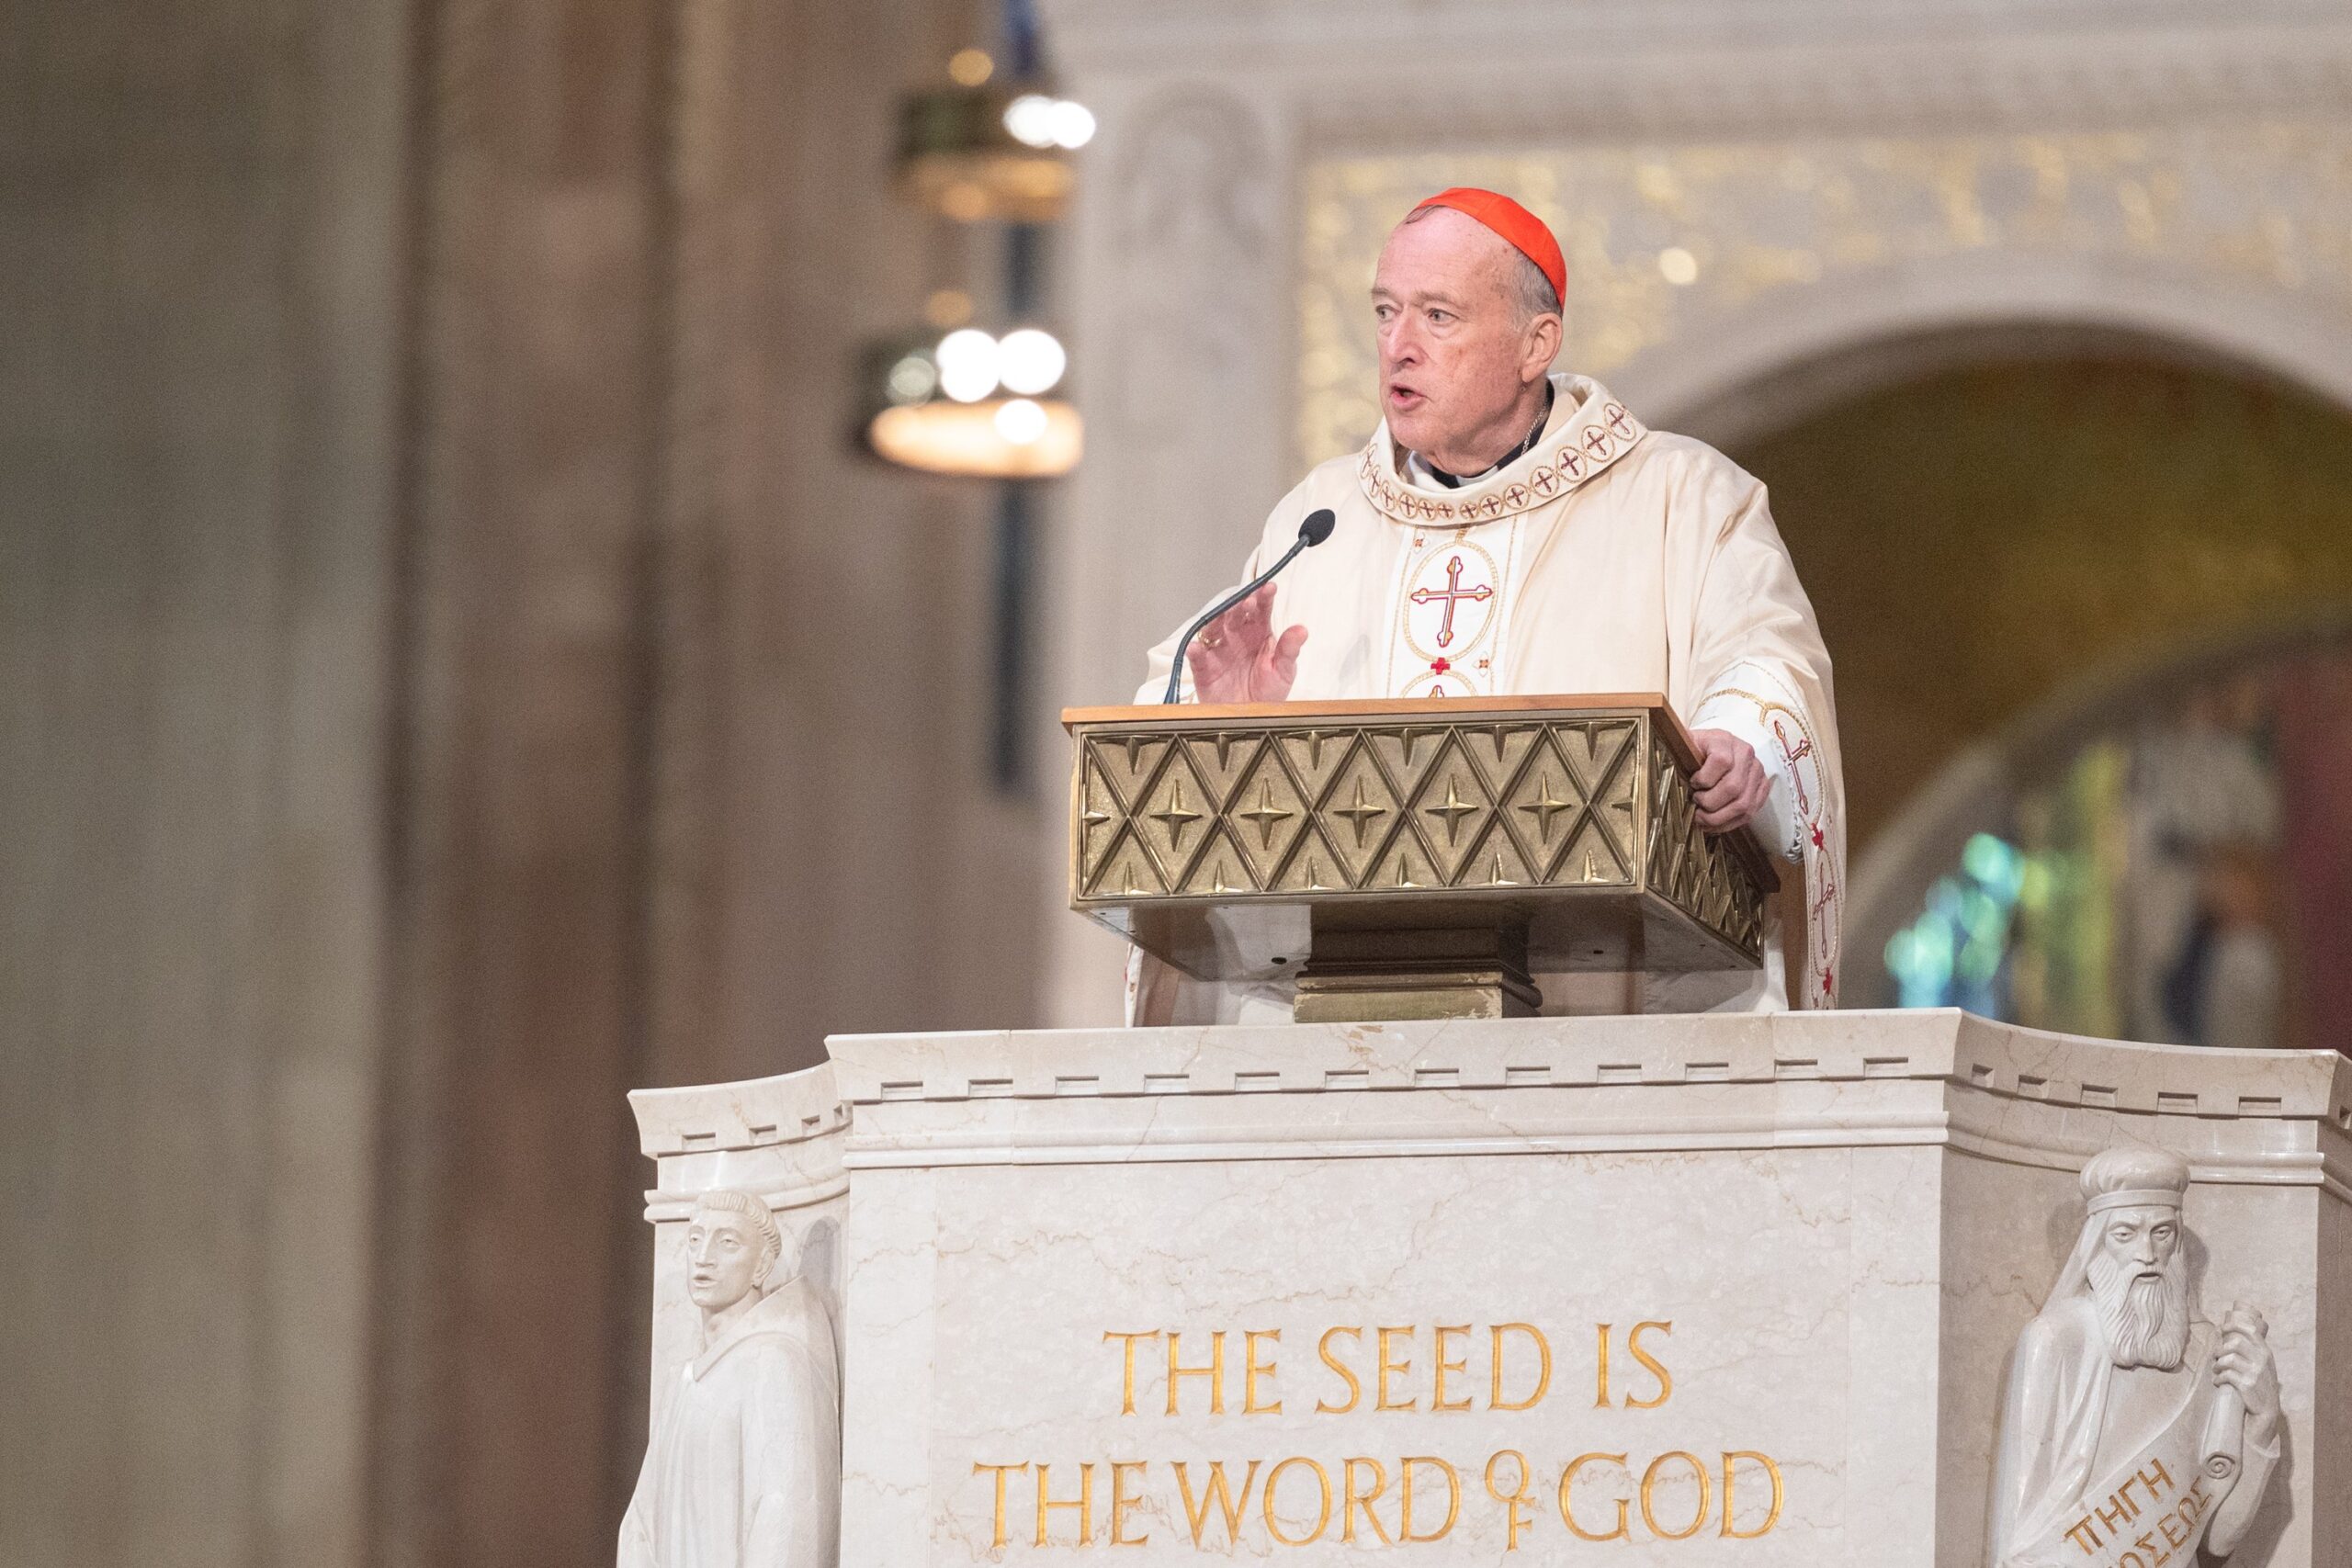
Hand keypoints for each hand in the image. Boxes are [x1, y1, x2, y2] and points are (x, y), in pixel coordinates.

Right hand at [1184, 584, 1307, 702]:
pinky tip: (1197, 647)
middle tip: (1247, 602)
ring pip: (1213, 629)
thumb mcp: (1284, 671)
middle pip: (1235, 614)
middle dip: (1240, 605)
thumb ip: (1290, 650)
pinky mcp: (1204, 668)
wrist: (1252, 719)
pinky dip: (1195, 651)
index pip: (1261, 610)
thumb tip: (1302, 629)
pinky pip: (1197, 657)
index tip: (1270, 588)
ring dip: (1216, 620)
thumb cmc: (1269, 693)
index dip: (1263, 597)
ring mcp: (1219, 651)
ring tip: (1222, 616)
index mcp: (1258, 633)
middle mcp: (1237, 637)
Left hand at [1688, 728, 1771, 832]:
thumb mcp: (1685, 745)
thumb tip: (1674, 777)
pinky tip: (1715, 824)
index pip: (1721, 761)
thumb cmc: (1696, 749)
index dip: (1704, 778)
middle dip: (1710, 803)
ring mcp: (1757, 771)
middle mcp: (1745, 754)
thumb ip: (1678, 754)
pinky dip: (1730, 823)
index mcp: (1724, 740)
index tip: (1692, 784)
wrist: (1714, 747)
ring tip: (1702, 819)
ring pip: (1743, 804)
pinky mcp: (1762, 787)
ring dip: (1719, 818)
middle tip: (1696, 806)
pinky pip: (1750, 812)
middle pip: (1733, 787)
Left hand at [2215, 1305, 2281, 1443]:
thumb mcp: (2262, 1366)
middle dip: (2220, 1349)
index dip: (2233, 1326)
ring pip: (2228, 1358)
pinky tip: (2218, 1382)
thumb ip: (2252, 1351)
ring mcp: (2255, 1373)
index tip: (2221, 1328)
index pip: (2251, 1330)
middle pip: (2235, 1343)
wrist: (2267, 1411)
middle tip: (2215, 1356)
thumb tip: (2228, 1335)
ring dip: (2217, 1364)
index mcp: (2265, 1353)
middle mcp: (2262, 1360)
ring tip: (2216, 1371)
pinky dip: (2217, 1378)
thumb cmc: (2260, 1385)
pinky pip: (2226, 1374)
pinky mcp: (2247, 1384)